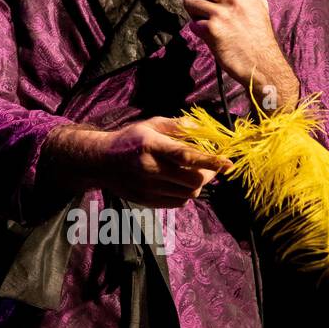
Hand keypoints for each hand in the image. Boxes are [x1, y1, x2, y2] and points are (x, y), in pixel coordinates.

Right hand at [90, 115, 233, 207]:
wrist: (101, 162)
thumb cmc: (131, 139)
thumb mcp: (151, 124)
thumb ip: (177, 126)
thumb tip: (200, 129)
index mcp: (152, 146)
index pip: (186, 156)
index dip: (210, 160)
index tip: (227, 162)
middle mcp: (150, 169)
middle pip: (193, 181)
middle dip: (208, 175)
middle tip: (211, 168)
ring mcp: (148, 188)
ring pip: (188, 194)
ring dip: (198, 184)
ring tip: (193, 173)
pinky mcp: (147, 201)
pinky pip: (178, 202)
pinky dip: (186, 194)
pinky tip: (180, 183)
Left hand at [171, 0, 298, 106]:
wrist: (262, 64)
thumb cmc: (258, 38)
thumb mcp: (258, 6)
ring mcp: (222, 13)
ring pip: (190, 2)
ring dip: (191, 11)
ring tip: (205, 20)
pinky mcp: (212, 30)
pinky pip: (193, 23)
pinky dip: (197, 29)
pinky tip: (210, 35)